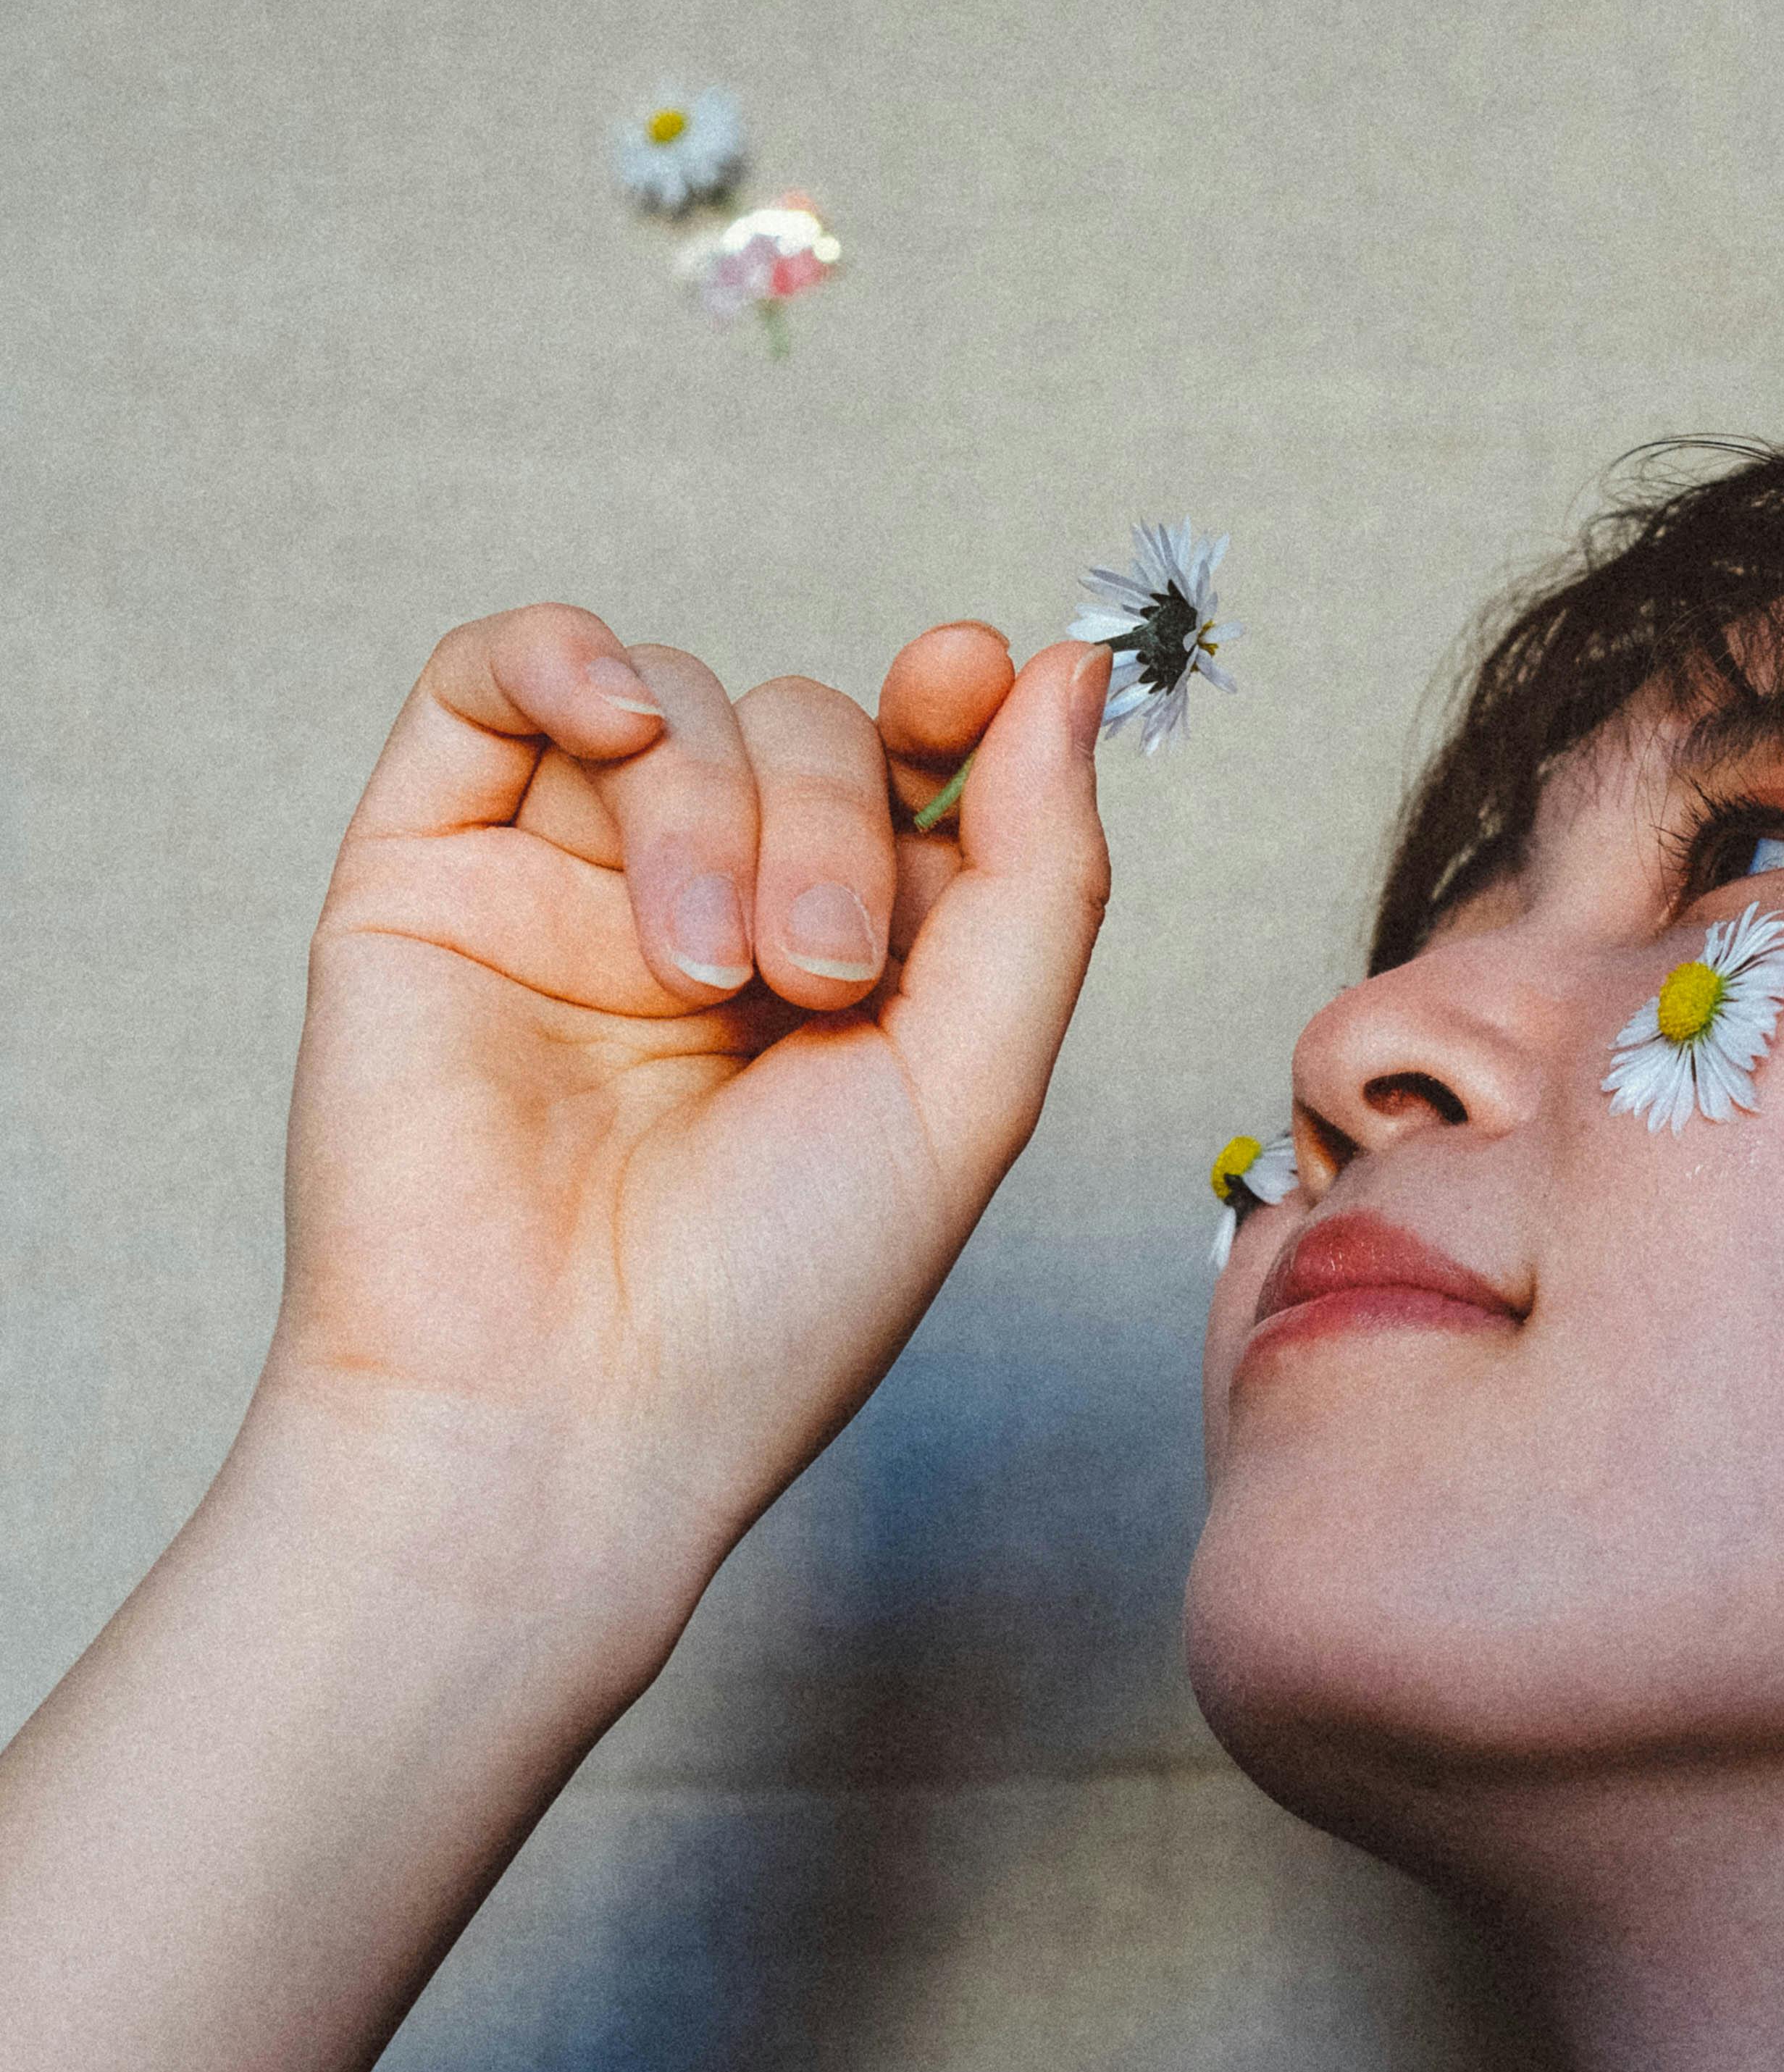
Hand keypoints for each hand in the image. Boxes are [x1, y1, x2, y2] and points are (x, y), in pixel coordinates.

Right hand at [263, 604, 1113, 1597]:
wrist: (557, 1412)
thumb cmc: (771, 1299)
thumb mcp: (972, 1085)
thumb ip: (1039, 874)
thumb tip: (1070, 671)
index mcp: (843, 978)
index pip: (906, 775)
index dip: (948, 704)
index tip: (969, 674)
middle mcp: (707, 921)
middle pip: (803, 729)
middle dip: (834, 818)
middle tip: (820, 974)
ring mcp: (561, 893)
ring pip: (670, 704)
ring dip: (716, 805)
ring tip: (708, 972)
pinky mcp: (425, 874)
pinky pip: (489, 682)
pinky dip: (563, 659)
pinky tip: (615, 718)